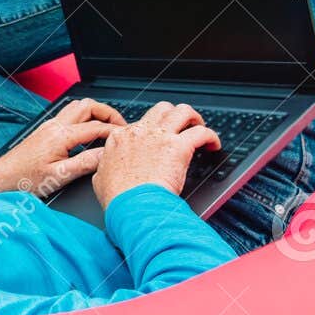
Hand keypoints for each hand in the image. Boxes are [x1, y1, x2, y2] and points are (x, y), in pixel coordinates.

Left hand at [0, 98, 127, 198]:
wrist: (0, 180)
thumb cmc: (24, 180)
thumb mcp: (59, 177)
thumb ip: (85, 163)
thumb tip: (106, 155)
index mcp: (60, 136)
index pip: (97, 127)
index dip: (116, 131)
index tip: (128, 138)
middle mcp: (54, 126)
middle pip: (88, 106)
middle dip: (108, 113)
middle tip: (121, 127)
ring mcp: (48, 127)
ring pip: (77, 108)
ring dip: (95, 113)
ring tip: (108, 128)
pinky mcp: (44, 132)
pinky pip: (68, 117)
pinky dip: (84, 120)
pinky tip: (88, 135)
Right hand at [92, 102, 221, 207]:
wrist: (131, 205)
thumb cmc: (117, 198)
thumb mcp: (100, 179)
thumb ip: (105, 168)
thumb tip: (106, 169)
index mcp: (120, 138)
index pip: (138, 124)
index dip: (151, 131)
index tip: (158, 140)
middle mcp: (140, 132)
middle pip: (161, 109)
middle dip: (173, 115)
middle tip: (182, 126)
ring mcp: (160, 137)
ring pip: (182, 111)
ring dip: (193, 118)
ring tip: (199, 127)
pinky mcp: (179, 147)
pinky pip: (201, 132)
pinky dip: (211, 136)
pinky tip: (214, 145)